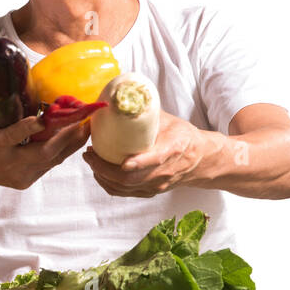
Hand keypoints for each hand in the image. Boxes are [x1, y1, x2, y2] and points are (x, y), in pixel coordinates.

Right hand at [0, 94, 89, 190]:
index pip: (11, 137)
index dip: (26, 129)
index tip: (42, 118)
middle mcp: (10, 164)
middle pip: (43, 153)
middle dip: (66, 137)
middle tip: (84, 119)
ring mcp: (21, 175)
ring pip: (53, 159)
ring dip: (72, 142)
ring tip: (89, 124)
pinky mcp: (28, 180)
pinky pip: (51, 164)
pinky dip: (65, 149)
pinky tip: (78, 135)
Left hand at [82, 110, 212, 196]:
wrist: (200, 159)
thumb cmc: (182, 135)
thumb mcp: (168, 120)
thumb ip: (145, 112)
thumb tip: (119, 98)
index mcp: (173, 149)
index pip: (155, 159)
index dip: (138, 163)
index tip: (122, 162)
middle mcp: (165, 171)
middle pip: (132, 178)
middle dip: (105, 169)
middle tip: (89, 154)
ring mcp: (157, 185)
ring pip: (125, 187)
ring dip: (103, 176)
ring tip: (90, 160)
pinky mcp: (150, 191)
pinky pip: (124, 192)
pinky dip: (108, 184)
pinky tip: (98, 172)